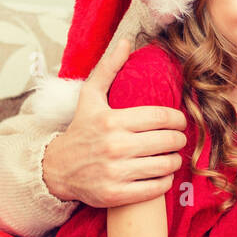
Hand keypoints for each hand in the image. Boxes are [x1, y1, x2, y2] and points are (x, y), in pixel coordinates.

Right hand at [42, 39, 188, 207]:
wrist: (56, 169)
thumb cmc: (80, 129)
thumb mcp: (89, 96)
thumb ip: (109, 68)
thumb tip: (126, 41)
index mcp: (112, 120)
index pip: (161, 116)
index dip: (178, 118)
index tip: (180, 121)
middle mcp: (114, 146)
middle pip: (168, 141)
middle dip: (178, 139)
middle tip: (177, 138)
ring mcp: (115, 173)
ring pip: (166, 165)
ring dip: (174, 160)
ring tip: (171, 155)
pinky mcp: (116, 195)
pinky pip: (156, 188)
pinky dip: (165, 180)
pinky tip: (162, 173)